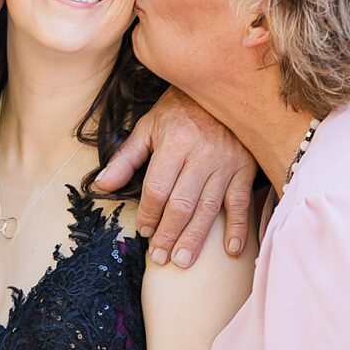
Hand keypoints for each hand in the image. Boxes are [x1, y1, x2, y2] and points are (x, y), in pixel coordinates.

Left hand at [93, 87, 256, 266]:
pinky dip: (238, 228)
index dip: (149, 213)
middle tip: (159, 257)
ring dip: (195, 238)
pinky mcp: (246, 168)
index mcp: (175, 141)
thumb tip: (103, 184)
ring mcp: (226, 163)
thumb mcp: (149, 126)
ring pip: (209, 208)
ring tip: (182, 261)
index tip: (144, 231)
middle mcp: (202, 153)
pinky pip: (241, 202)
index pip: (158, 188)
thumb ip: (127, 157)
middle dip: (168, 234)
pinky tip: (230, 250)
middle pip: (182, 204)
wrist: (225, 88)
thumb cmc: (181, 109)